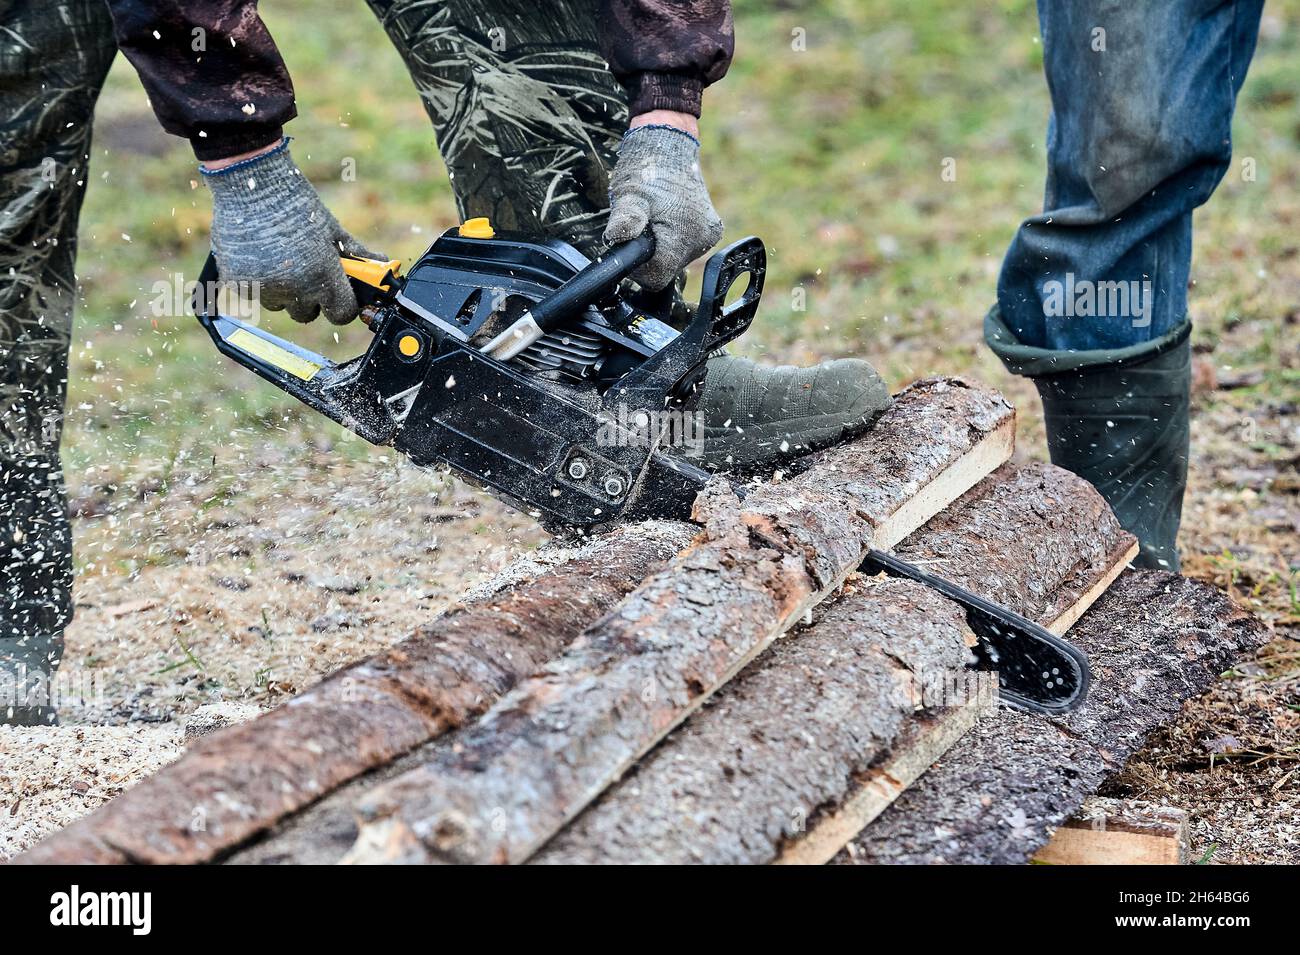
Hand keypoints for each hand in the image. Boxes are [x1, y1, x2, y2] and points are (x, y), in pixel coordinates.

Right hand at [202, 140, 382, 324]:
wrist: (253, 184)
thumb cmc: (297, 204)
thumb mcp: (333, 230)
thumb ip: (358, 255)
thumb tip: (384, 265)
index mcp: (323, 276)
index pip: (341, 314)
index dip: (341, 305)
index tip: (337, 295)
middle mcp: (295, 288)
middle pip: (307, 314)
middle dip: (309, 298)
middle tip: (305, 271)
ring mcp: (265, 287)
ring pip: (278, 305)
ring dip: (281, 291)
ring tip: (278, 258)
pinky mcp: (238, 282)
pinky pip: (252, 294)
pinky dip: (255, 281)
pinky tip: (258, 256)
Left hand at [603, 111, 722, 291]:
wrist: (668, 144)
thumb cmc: (648, 169)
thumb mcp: (630, 196)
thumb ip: (624, 221)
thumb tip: (616, 240)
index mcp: (685, 236)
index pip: (657, 277)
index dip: (638, 269)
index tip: (629, 247)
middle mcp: (702, 240)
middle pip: (667, 269)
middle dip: (649, 255)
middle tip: (640, 226)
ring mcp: (708, 235)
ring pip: (675, 260)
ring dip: (660, 246)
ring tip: (653, 218)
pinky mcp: (709, 230)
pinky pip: (685, 247)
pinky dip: (671, 239)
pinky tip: (665, 218)